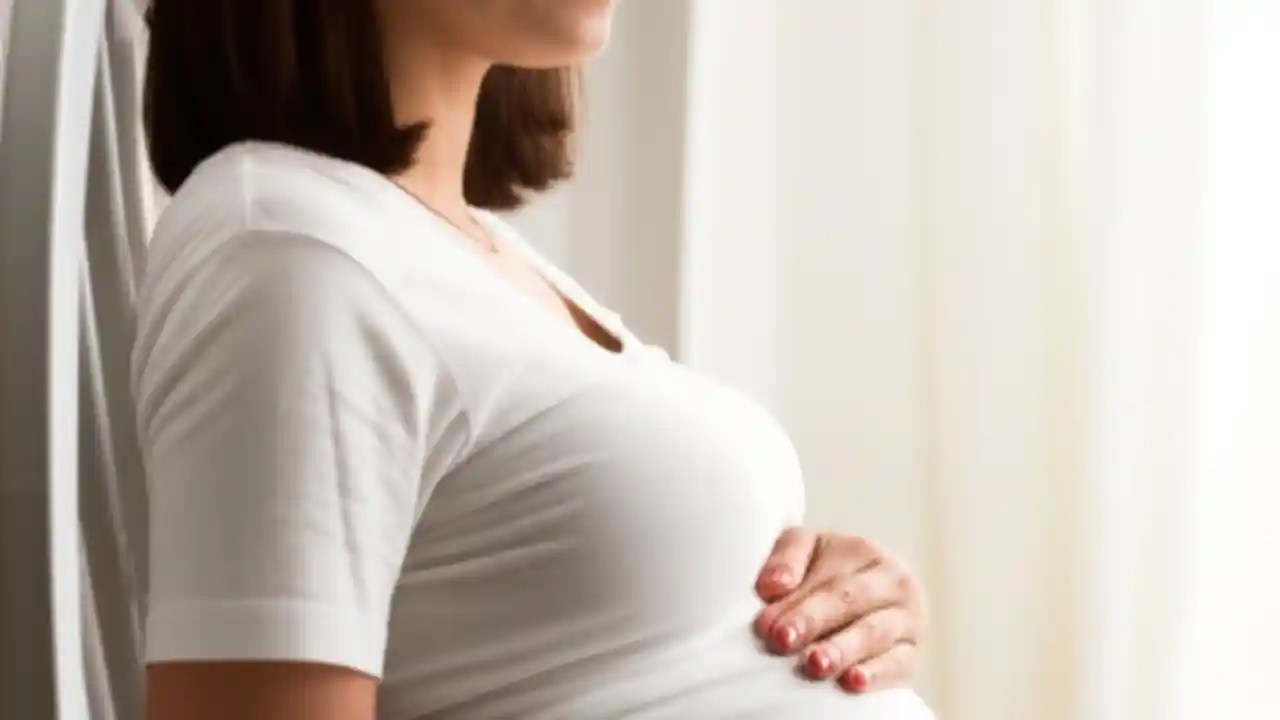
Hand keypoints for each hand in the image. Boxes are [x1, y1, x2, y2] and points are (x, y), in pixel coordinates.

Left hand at [752, 527, 926, 693]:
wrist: (871, 599)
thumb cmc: (827, 573)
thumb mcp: (806, 550)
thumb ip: (786, 558)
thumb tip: (772, 585)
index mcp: (862, 551)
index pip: (828, 573)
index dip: (796, 599)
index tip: (766, 623)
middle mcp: (891, 580)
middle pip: (849, 598)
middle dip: (813, 620)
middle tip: (783, 639)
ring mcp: (906, 617)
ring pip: (873, 632)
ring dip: (841, 649)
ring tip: (815, 663)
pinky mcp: (911, 653)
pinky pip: (897, 663)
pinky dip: (875, 674)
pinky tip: (852, 682)